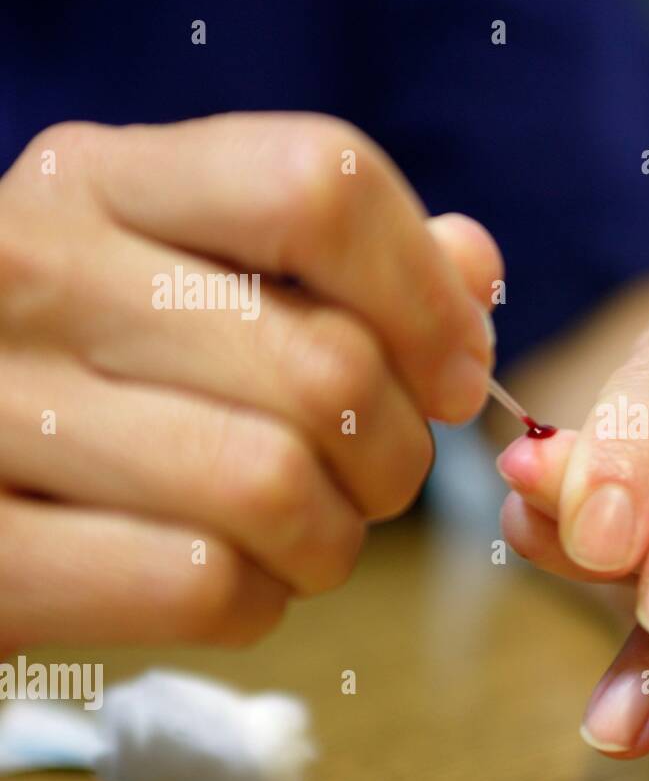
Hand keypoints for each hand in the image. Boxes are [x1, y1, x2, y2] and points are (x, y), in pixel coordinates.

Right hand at [0, 114, 497, 648]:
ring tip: (302, 530)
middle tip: (375, 475)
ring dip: (331, 536)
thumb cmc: (95, 364)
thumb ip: (341, 258)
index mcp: (102, 180)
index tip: (455, 375)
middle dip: (397, 451)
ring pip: (273, 485)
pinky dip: (255, 600)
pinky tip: (229, 576)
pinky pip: (201, 584)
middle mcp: (30, 268)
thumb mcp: (192, 268)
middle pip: (328, 367)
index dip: (431, 300)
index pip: (321, 187)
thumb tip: (472, 267)